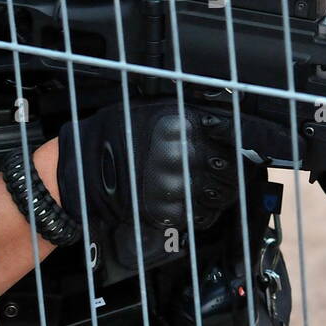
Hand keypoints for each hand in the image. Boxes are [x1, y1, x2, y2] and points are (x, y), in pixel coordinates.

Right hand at [55, 100, 281, 279]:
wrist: (83, 171)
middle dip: (227, 170)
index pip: (233, 135)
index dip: (240, 143)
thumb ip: (191, 113)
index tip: (242, 147)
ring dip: (216, 192)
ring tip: (196, 184)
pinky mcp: (171, 213)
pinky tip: (185, 200)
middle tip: (213, 168)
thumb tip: (230, 114)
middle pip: (232, 169)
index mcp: (183, 124)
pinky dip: (200, 211)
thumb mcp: (154, 109)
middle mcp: (184, 154)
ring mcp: (178, 186)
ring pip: (221, 195)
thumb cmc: (116, 135)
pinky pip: (202, 216)